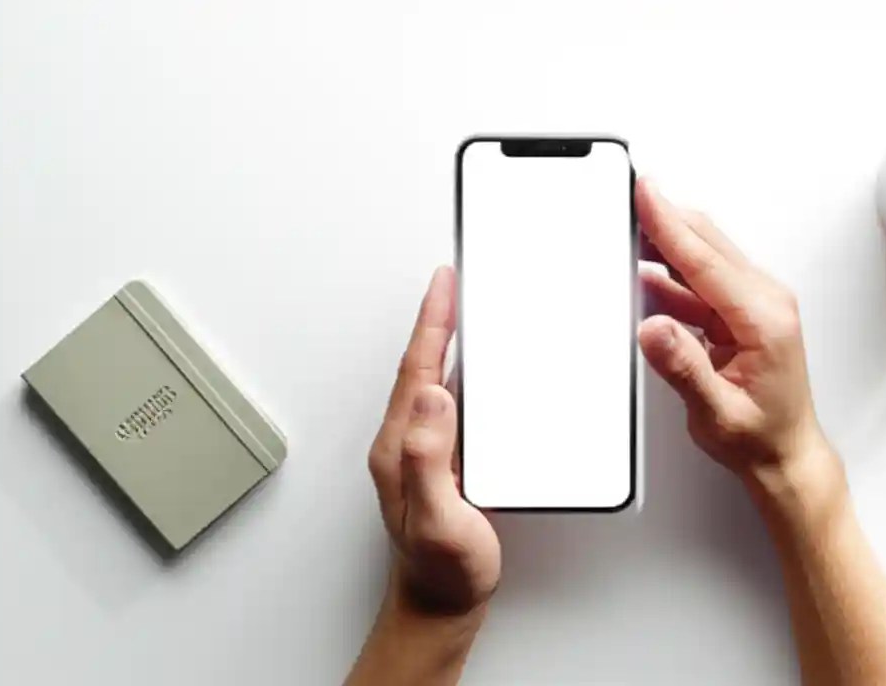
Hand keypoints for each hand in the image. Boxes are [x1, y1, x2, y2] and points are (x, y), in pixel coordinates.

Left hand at [368, 266, 499, 613]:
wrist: (442, 605)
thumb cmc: (442, 571)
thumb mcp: (437, 518)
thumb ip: (429, 458)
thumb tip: (431, 397)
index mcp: (400, 446)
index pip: (416, 369)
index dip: (433, 322)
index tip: (445, 282)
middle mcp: (409, 442)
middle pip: (424, 365)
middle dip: (440, 319)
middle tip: (457, 279)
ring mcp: (426, 450)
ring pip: (438, 381)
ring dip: (453, 342)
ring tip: (470, 308)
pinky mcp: (445, 461)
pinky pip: (456, 405)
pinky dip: (467, 375)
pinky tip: (485, 369)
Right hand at [636, 179, 837, 488]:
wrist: (785, 454)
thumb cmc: (761, 436)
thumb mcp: (717, 412)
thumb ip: (684, 368)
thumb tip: (655, 329)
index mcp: (765, 318)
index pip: (706, 260)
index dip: (670, 224)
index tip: (646, 194)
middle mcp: (766, 302)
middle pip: (706, 245)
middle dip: (666, 218)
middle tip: (630, 194)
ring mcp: (755, 304)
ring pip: (702, 258)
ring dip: (666, 242)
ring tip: (627, 228)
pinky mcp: (740, 312)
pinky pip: (700, 281)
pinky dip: (671, 271)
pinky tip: (645, 270)